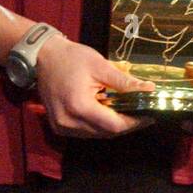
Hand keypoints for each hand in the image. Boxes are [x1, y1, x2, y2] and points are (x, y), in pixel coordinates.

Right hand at [34, 35, 155, 138]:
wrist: (43, 57)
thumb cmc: (71, 58)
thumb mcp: (100, 66)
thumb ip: (124, 82)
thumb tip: (149, 90)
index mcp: (79, 106)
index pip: (114, 125)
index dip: (134, 122)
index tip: (149, 115)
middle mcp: (69, 122)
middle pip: (106, 133)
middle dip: (125, 124)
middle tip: (141, 113)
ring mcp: (61, 127)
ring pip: (96, 135)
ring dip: (112, 126)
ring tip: (126, 112)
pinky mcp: (58, 126)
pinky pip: (85, 132)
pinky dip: (98, 125)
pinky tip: (106, 112)